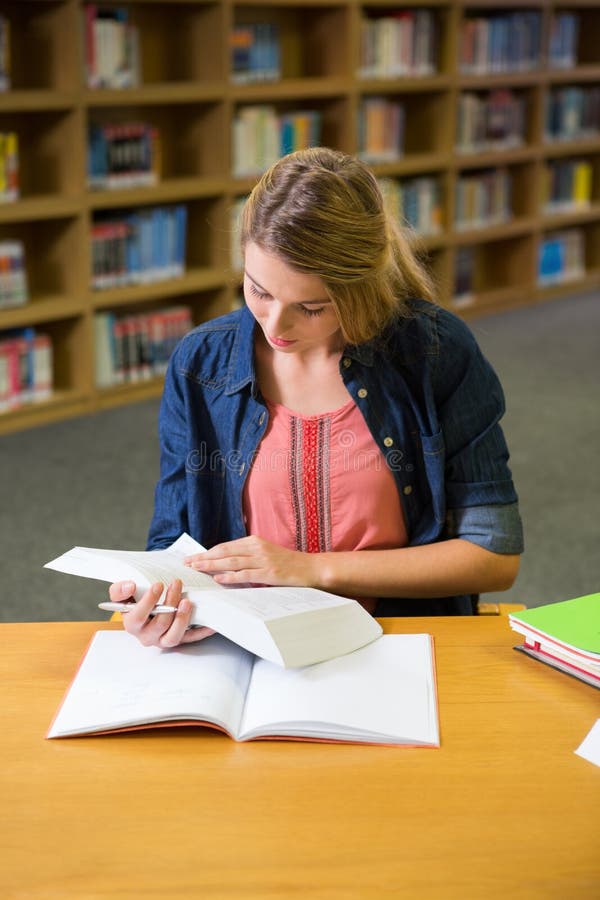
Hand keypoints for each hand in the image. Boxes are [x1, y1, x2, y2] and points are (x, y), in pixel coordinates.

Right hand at [108, 579, 214, 647]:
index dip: (148, 601)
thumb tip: (130, 586)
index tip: (158, 584)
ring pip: (173, 637)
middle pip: (159, 624)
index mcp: (132, 624)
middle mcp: (147, 636)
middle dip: (169, 603)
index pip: (138, 616)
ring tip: (188, 602)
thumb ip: (120, 590)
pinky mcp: (179, 640)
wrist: (145, 607)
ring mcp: (163, 639)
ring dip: (182, 619)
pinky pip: (191, 639)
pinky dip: (201, 632)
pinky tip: (210, 623)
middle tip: (176, 584)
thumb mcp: (122, 593)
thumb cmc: (134, 600)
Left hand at [184, 535, 316, 586]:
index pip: (225, 546)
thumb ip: (248, 557)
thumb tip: (225, 565)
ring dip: (212, 565)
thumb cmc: (288, 564)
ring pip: (231, 562)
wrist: (311, 568)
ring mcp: (263, 560)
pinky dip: (230, 576)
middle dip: (204, 558)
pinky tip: (219, 579)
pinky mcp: (269, 572)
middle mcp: (257, 548)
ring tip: (197, 569)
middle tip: (187, 563)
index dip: (207, 552)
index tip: (193, 557)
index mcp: (254, 541)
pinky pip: (245, 574)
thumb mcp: (266, 554)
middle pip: (224, 552)